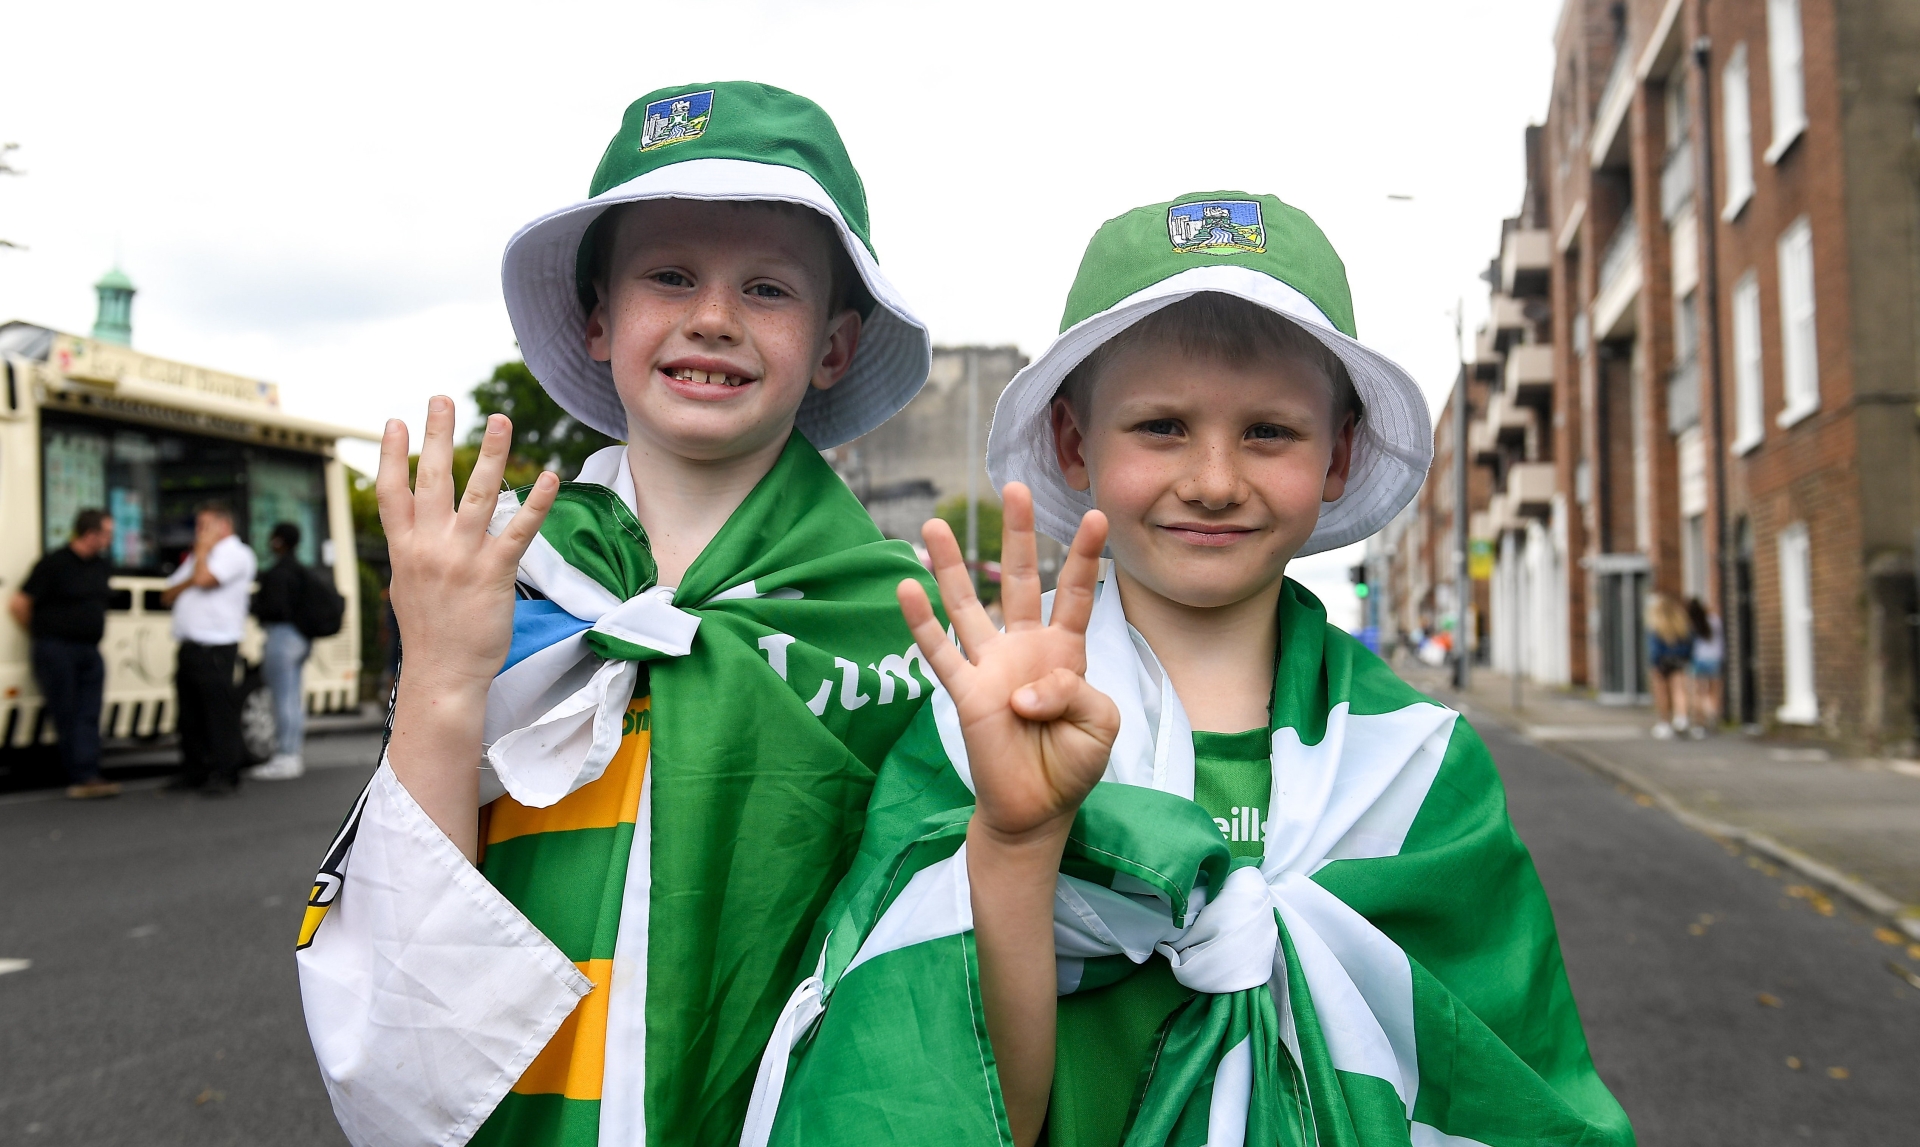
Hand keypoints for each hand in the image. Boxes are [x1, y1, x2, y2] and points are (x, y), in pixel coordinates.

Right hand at [378, 397, 558, 699]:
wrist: (443, 675)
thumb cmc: (430, 635)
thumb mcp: (407, 586)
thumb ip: (412, 552)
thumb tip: (413, 531)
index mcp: (404, 549)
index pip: (391, 491)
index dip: (391, 454)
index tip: (397, 421)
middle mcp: (429, 547)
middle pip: (431, 479)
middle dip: (436, 435)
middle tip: (441, 398)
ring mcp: (462, 557)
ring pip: (479, 494)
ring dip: (491, 453)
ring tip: (501, 419)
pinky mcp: (494, 573)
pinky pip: (519, 530)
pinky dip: (536, 501)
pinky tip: (549, 476)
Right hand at [897, 483, 1117, 843]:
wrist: (1036, 809)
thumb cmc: (1072, 764)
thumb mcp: (1100, 725)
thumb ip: (1075, 693)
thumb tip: (1024, 687)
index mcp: (1064, 651)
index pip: (1078, 593)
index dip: (1087, 556)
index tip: (1097, 515)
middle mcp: (1024, 647)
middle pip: (1019, 579)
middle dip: (1018, 535)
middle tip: (1014, 488)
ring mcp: (991, 666)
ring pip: (968, 606)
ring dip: (952, 567)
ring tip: (933, 523)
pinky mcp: (966, 692)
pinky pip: (941, 652)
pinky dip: (922, 622)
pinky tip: (906, 588)